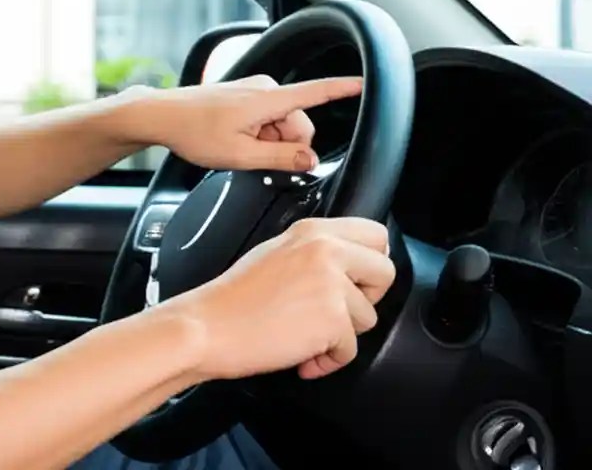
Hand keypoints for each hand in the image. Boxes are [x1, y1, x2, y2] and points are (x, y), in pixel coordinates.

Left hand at [116, 75, 363, 172]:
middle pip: (299, 123)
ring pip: (282, 124)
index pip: (317, 91)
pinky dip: (258, 134)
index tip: (365, 84)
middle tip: (254, 155)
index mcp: (269, 99)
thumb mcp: (239, 155)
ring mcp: (255, 90)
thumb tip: (309, 160)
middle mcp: (265, 88)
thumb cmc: (193, 132)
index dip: (344, 89)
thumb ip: (280, 158)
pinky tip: (235, 139)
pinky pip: (267, 119)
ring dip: (268, 141)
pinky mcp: (245, 95)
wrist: (161, 115)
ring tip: (237, 146)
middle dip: (285, 144)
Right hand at [161, 217, 395, 380]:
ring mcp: (332, 284)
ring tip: (305, 336)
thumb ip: (314, 253)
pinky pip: (350, 350)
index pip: (375, 234)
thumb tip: (350, 267)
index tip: (356, 280)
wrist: (207, 327)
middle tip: (336, 311)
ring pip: (368, 317)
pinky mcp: (333, 320)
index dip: (371, 262)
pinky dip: (327, 361)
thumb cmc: (232, 299)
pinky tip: (300, 355)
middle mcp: (326, 251)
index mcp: (312, 232)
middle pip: (385, 272)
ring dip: (341, 335)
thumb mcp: (275, 254)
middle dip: (367, 298)